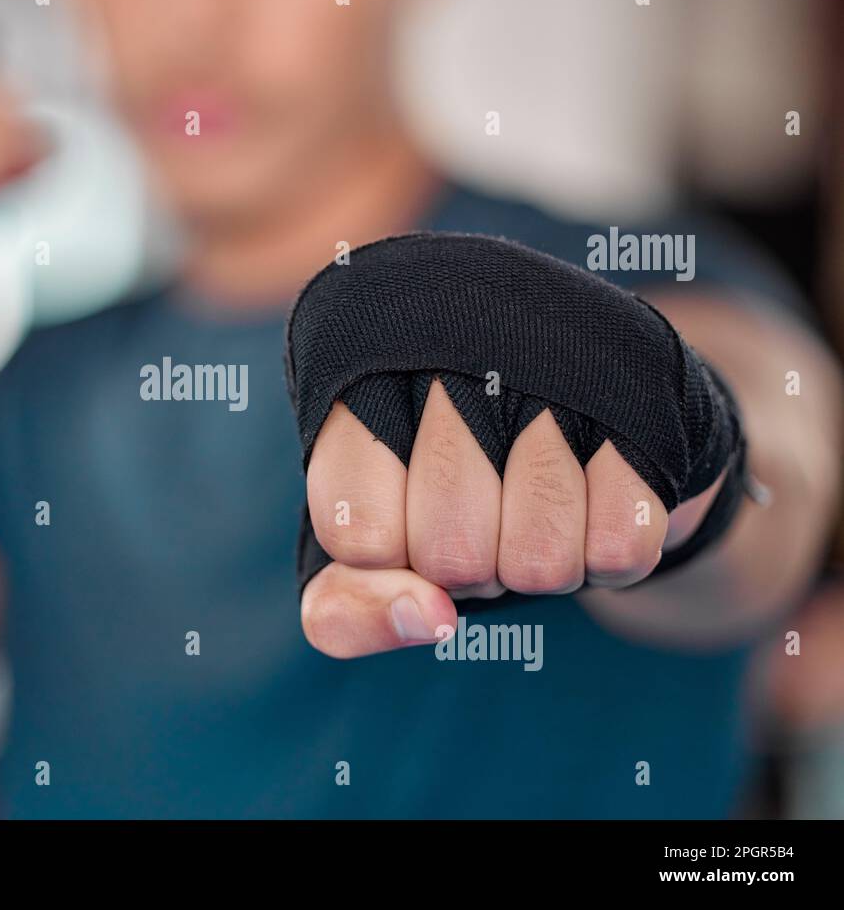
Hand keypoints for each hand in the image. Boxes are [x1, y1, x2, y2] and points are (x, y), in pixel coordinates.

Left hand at [300, 381, 720, 657]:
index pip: (360, 538)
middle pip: (449, 557)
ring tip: (533, 502)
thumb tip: (426, 619)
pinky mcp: (639, 414)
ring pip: (537, 564)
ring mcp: (552, 384)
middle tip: (478, 509)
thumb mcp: (367, 546)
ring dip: (539, 561)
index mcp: (360, 389)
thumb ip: (348, 609)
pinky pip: (619, 550)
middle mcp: (450, 367)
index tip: (398, 517)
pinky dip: (605, 551)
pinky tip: (591, 495)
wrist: (574, 407)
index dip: (389, 558)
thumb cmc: (438, 487)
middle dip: (467, 565)